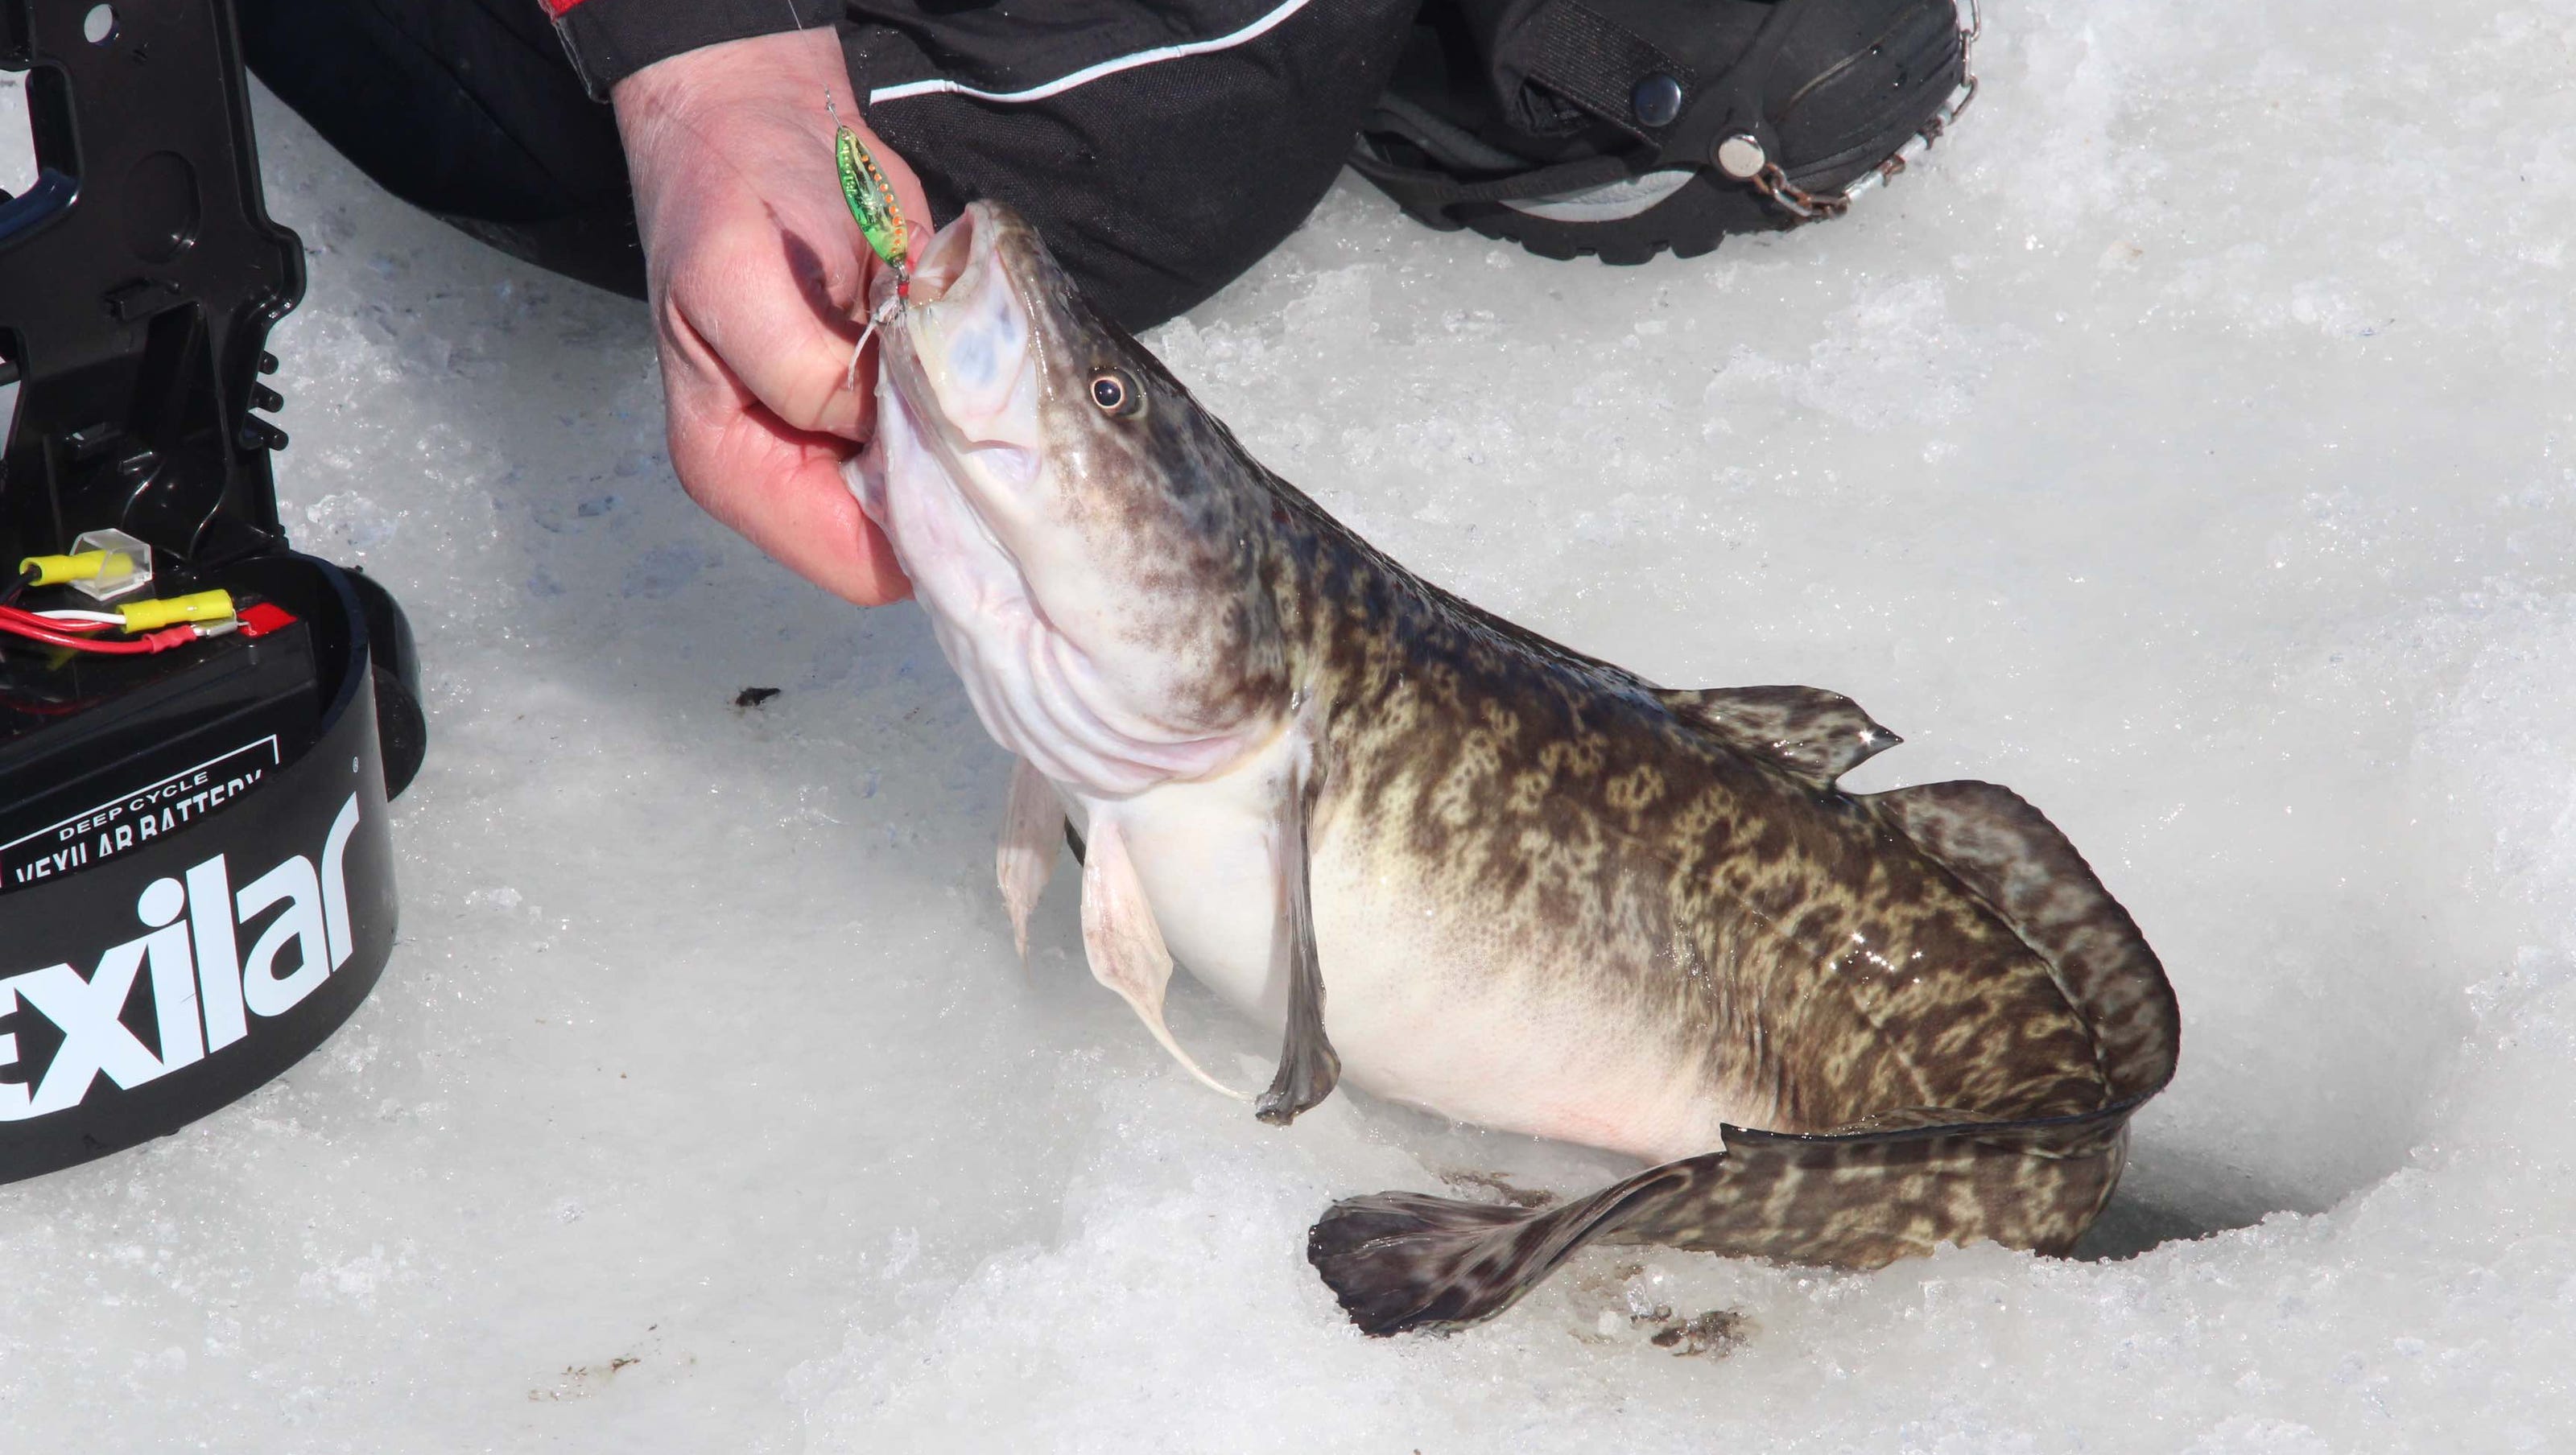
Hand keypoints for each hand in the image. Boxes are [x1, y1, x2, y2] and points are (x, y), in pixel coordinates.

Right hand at [612, 29, 928, 604]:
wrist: (764, 119)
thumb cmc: (734, 191)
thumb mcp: (740, 278)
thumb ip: (802, 372)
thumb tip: (877, 430)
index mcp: (738, 468)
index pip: (858, 564)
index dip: (919, 529)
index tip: (964, 455)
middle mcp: (794, 473)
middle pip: (907, 543)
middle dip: (954, 489)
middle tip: (985, 410)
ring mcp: (846, 441)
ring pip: (944, 495)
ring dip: (972, 442)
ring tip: (973, 372)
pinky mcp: (888, 402)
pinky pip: (956, 438)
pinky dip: (978, 404)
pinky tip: (974, 356)